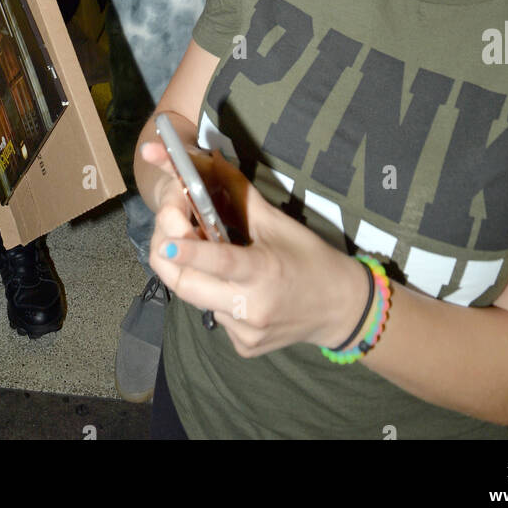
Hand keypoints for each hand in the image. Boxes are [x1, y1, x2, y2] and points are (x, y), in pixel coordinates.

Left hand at [144, 144, 368, 356]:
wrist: (340, 308)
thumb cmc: (310, 258)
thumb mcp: (277, 223)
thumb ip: (239, 195)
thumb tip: (209, 160)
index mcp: (263, 271)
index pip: (220, 262)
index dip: (191, 253)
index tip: (168, 245)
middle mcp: (252, 307)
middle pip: (190, 288)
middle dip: (172, 263)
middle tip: (169, 242)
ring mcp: (247, 333)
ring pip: (200, 302)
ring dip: (198, 279)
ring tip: (218, 264)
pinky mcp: (245, 348)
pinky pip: (217, 318)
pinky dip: (217, 300)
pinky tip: (239, 292)